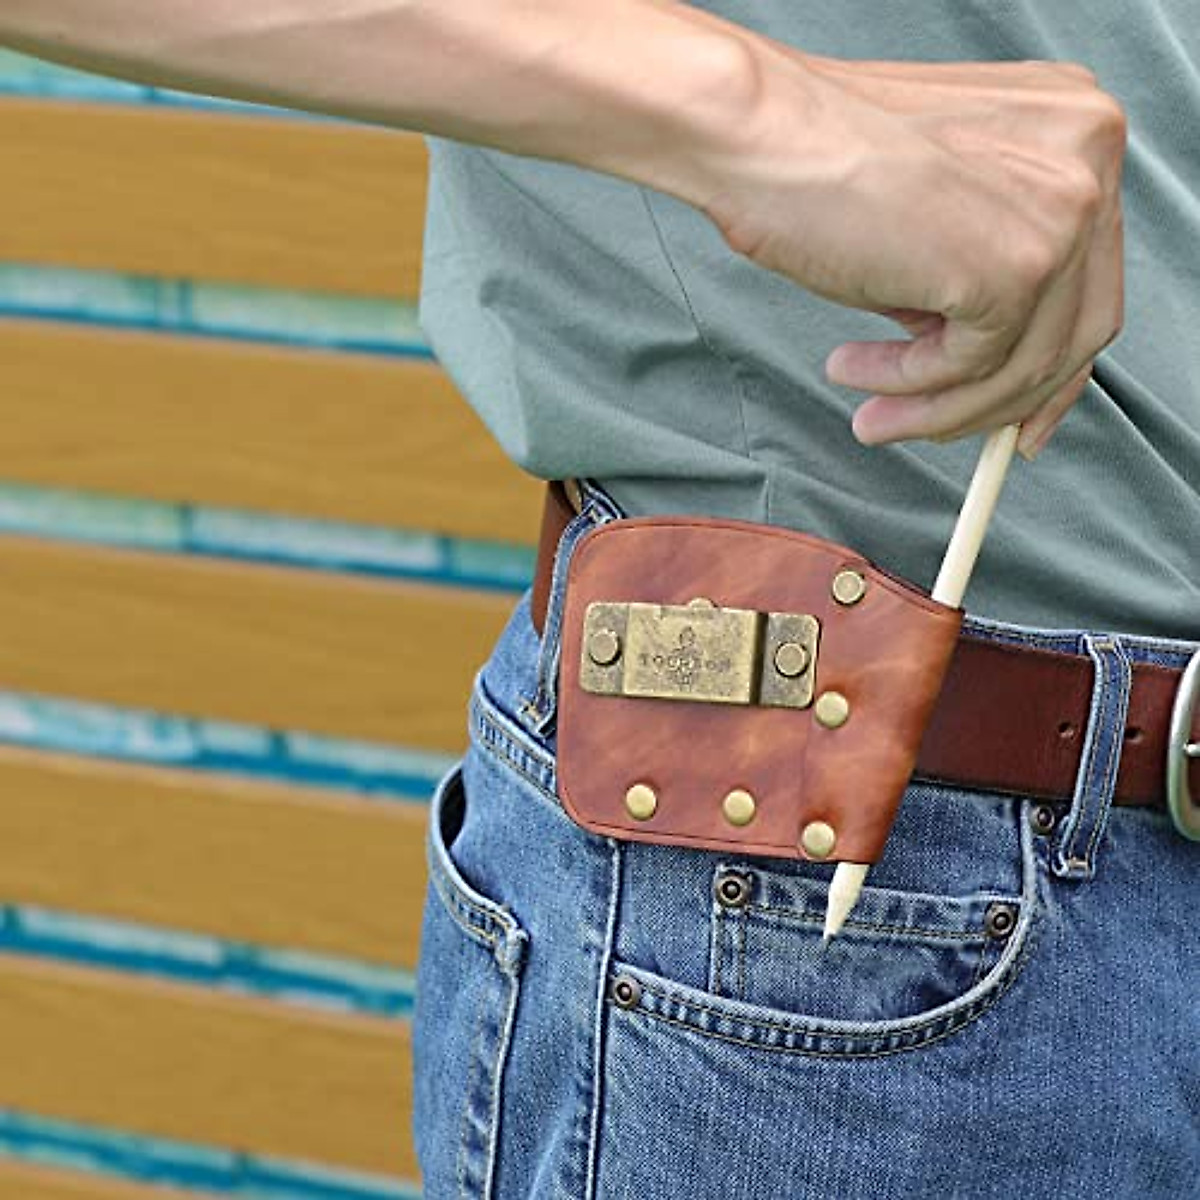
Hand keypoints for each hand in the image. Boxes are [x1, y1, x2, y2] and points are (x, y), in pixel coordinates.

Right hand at [689, 43, 1126, 458]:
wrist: (761, 135)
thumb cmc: (818, 158)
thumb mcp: (932, 212)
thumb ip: (976, 269)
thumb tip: (978, 361)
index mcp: (1074, 131)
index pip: (1090, 277)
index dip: (1053, 363)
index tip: (1018, 417)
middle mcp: (1088, 162)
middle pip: (1076, 330)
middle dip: (1003, 402)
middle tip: (938, 433)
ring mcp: (1062, 214)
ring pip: (1024, 363)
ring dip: (939, 408)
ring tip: (871, 414)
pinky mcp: (1017, 267)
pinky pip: (971, 368)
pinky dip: (909, 388)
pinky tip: (856, 371)